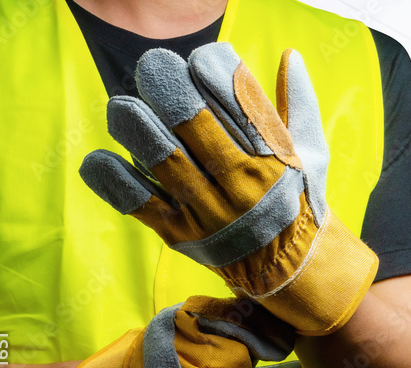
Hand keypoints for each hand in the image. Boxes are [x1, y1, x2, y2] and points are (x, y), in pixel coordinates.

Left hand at [80, 43, 377, 335]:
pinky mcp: (182, 235)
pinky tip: (99, 159)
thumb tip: (289, 56)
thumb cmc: (299, 200)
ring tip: (120, 107)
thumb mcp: (311, 152)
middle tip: (151, 69)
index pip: (241, 104)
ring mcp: (209, 211)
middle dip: (168, 90)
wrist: (294, 269)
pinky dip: (115, 181)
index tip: (198, 60)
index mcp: (274, 158)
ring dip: (135, 128)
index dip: (214, 74)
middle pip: (196, 126)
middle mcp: (242, 184)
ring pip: (164, 160)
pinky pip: (141, 205)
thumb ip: (297, 103)